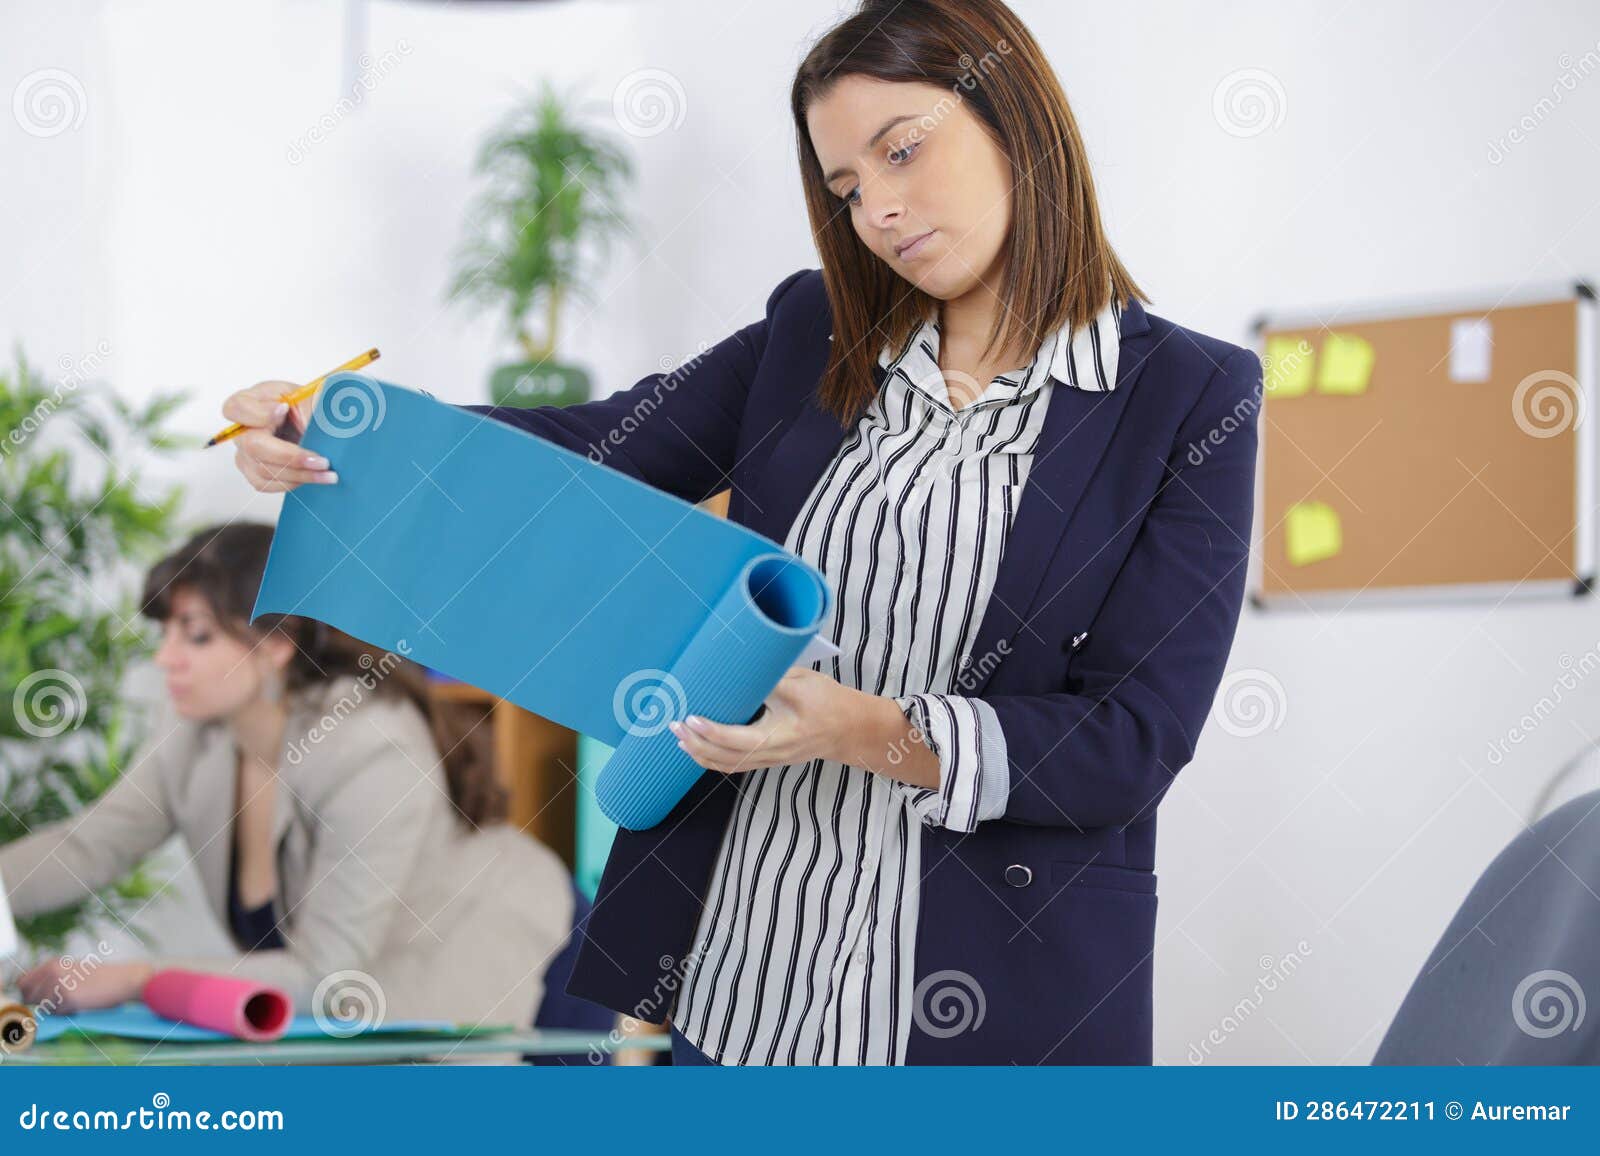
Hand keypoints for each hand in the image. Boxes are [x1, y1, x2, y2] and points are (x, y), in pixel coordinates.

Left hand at [16, 959, 154, 1011]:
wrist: (125, 980)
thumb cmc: (102, 978)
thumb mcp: (74, 970)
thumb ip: (52, 978)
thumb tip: (30, 994)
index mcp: (53, 963)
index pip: (23, 982)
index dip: (30, 993)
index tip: (43, 998)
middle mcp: (53, 971)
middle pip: (29, 996)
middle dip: (41, 1003)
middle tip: (61, 1001)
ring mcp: (59, 983)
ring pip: (43, 1006)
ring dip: (56, 1008)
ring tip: (75, 999)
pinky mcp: (68, 997)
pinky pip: (57, 1012)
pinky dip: (67, 1012)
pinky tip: (82, 1003)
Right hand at [222, 379, 338, 492]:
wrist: (320, 426)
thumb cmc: (313, 407)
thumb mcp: (315, 398)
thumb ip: (309, 408)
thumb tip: (313, 427)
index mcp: (255, 399)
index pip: (238, 407)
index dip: (258, 413)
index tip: (284, 409)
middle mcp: (244, 426)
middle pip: (252, 445)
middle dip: (291, 457)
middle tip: (322, 461)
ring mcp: (245, 450)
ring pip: (262, 469)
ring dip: (299, 474)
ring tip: (328, 474)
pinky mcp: (253, 469)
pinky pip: (265, 484)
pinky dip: (293, 483)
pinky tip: (313, 477)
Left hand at [669, 666, 863, 773]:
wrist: (851, 728)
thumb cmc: (829, 703)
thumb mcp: (801, 683)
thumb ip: (771, 680)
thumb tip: (737, 671)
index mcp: (780, 737)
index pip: (738, 739)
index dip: (711, 731)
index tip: (690, 718)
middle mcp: (772, 754)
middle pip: (726, 757)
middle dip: (697, 744)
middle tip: (674, 726)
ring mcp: (770, 760)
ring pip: (728, 765)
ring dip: (701, 754)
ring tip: (679, 739)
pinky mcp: (769, 758)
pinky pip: (735, 765)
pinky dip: (713, 758)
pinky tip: (698, 749)